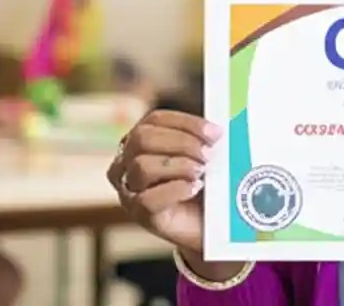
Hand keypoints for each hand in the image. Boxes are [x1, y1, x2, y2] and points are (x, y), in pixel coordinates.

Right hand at [107, 110, 220, 254]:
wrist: (211, 223)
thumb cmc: (207, 183)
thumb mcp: (205, 155)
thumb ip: (204, 139)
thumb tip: (216, 129)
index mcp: (142, 140)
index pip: (156, 120)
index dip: (186, 123)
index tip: (214, 132)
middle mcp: (127, 162)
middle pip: (143, 139)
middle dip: (182, 143)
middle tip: (208, 154)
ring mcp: (129, 190)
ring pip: (142, 167)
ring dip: (178, 166)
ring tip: (201, 172)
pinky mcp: (139, 214)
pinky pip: (147, 199)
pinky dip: (175, 190)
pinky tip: (194, 188)